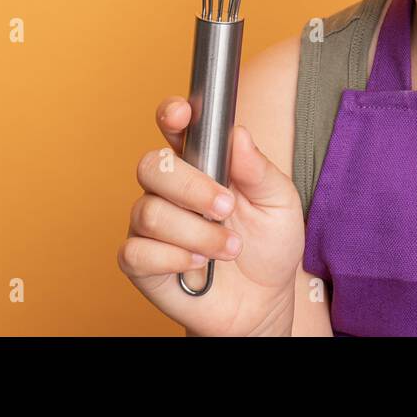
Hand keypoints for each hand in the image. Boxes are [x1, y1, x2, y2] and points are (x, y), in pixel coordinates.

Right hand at [118, 96, 305, 335]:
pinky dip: (174, 259)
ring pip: (150, 212)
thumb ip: (258, 169)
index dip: (171, 115)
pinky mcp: (140, 262)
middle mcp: (170, 189)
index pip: (175, 127)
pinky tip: (200, 266)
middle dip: (191, 187)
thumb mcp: (279, 203)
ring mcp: (151, 225)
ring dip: (197, 234)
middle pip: (152, 166)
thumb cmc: (269, 245)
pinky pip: (136, 251)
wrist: (262, 302)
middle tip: (226, 208)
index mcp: (203, 163)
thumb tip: (239, 134)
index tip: (181, 115)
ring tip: (229, 249)